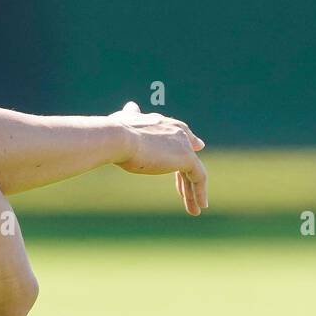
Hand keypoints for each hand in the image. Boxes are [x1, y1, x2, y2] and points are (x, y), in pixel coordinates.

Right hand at [107, 100, 208, 214]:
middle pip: (188, 154)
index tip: (192, 155)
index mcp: (163, 123)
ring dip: (193, 191)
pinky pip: (199, 177)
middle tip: (194, 192)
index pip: (180, 135)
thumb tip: (131, 106)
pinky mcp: (186, 157)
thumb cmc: (115, 131)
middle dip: (189, 174)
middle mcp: (177, 131)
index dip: (184, 148)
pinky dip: (200, 192)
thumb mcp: (123, 120)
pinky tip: (199, 206)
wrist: (117, 138)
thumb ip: (131, 114)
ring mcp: (183, 144)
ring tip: (195, 209)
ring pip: (193, 170)